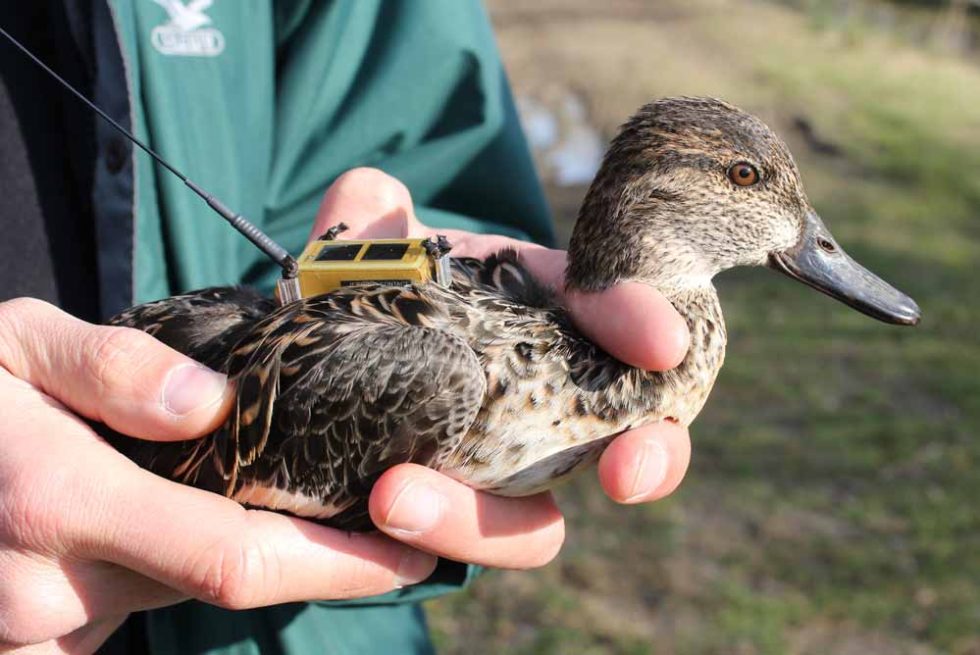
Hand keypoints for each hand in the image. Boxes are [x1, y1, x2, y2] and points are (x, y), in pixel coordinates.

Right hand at [0, 302, 438, 652]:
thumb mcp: (11, 342)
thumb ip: (107, 367)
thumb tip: (209, 403)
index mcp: (55, 505)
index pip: (233, 558)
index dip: (337, 565)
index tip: (410, 556)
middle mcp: (46, 592)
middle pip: (220, 580)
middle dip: (301, 555)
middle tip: (366, 509)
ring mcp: (32, 632)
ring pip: (177, 594)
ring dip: (231, 552)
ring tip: (278, 496)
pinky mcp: (29, 642)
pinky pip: (130, 607)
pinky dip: (173, 566)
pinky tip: (179, 509)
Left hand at [311, 168, 691, 564]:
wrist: (325, 380)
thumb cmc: (373, 306)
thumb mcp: (369, 266)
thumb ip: (368, 233)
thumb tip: (371, 193)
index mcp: (550, 318)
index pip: (625, 313)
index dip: (646, 319)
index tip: (663, 338)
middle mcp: (549, 399)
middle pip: (636, 438)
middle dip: (653, 457)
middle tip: (627, 472)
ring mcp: (506, 471)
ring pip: (537, 522)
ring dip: (478, 517)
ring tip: (394, 494)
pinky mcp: (454, 524)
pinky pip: (465, 547)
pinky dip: (433, 538)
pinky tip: (377, 516)